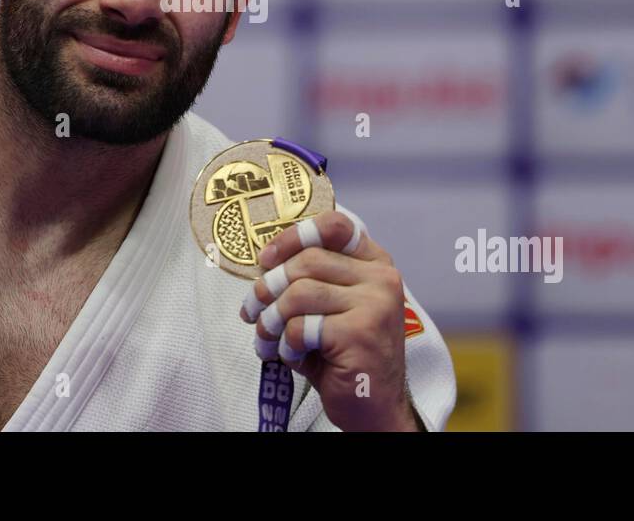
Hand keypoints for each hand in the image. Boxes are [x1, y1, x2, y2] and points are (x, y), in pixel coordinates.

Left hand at [239, 210, 417, 431]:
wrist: (374, 407)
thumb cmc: (345, 356)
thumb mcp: (333, 308)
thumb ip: (313, 280)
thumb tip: (264, 262)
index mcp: (376, 264)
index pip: (335, 227)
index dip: (294, 235)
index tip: (266, 257)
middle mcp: (382, 279)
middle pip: (307, 261)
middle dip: (268, 286)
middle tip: (251, 309)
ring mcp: (375, 304)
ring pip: (299, 293)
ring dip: (272, 318)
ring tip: (266, 337)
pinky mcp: (360, 333)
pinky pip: (302, 327)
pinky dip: (286, 344)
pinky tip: (291, 355)